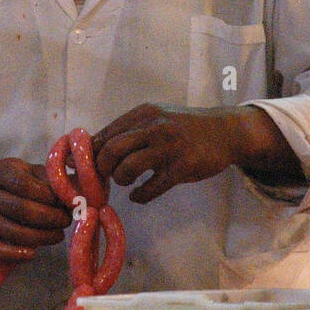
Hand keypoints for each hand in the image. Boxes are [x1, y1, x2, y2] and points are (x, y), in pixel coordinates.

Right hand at [0, 158, 71, 260]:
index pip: (23, 184)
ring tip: (58, 235)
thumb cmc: (19, 182)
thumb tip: (80, 194)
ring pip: (9, 231)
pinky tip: (32, 253)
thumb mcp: (35, 173)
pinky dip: (13, 254)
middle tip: (66, 221)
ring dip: (39, 237)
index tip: (67, 203)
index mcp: (0, 171)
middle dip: (48, 218)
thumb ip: (55, 181)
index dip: (48, 196)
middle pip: (18, 209)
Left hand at [92, 103, 304, 203]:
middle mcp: (154, 127)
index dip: (90, 155)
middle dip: (103, 169)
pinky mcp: (182, 167)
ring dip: (121, 180)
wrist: (225, 131)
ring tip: (127, 182)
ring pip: (128, 168)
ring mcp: (169, 147)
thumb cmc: (183, 127)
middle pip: (111, 150)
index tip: (85, 168)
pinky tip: (139, 195)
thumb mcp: (156, 119)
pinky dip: (139, 196)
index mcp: (144, 114)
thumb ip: (128, 131)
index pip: (105, 134)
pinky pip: (151, 188)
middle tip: (107, 177)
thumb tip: (92, 150)